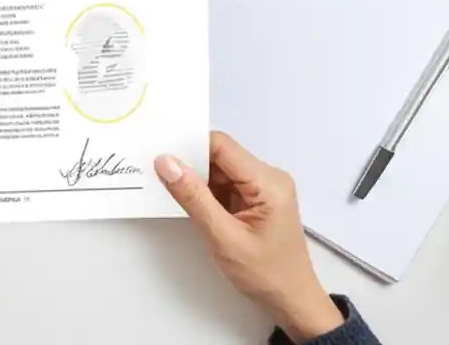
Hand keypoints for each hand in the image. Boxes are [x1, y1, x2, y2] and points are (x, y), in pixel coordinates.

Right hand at [155, 132, 343, 343]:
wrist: (292, 301)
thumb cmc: (265, 274)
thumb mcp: (223, 237)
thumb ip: (194, 198)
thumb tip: (166, 163)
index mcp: (268, 182)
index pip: (222, 146)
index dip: (189, 146)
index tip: (159, 154)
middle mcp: (268, 178)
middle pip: (219, 155)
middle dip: (189, 163)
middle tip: (156, 172)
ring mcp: (262, 188)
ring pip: (218, 170)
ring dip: (196, 180)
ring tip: (168, 189)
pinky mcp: (255, 199)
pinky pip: (224, 184)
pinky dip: (204, 191)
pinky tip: (188, 201)